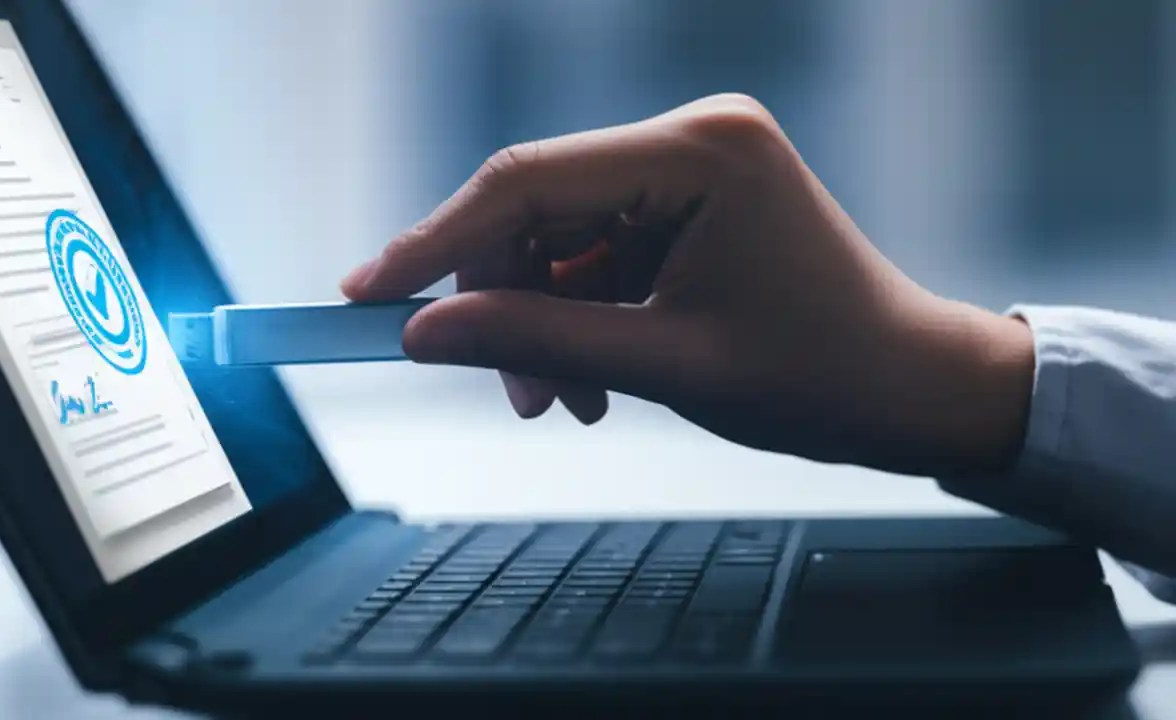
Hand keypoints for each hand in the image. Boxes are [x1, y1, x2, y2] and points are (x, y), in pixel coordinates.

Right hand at [342, 94, 1033, 476]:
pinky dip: (580, 318)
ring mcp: (693, 167)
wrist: (910, 390)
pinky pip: (598, 254)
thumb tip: (422, 334)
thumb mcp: (665, 365)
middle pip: (537, 210)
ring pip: (561, 240)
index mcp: (699, 153)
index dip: (434, 242)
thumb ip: (534, 341)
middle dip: (506, 305)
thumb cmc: (819, 377)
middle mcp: (694, 138)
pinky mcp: (691, 203)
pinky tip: (597, 379)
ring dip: (544, 323)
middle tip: (514, 395)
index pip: (526, 183)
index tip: (366, 293)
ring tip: (568, 402)